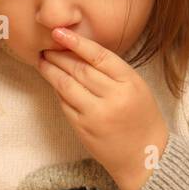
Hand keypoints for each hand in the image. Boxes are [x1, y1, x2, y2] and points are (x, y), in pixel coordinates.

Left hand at [37, 28, 168, 189]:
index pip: (99, 56)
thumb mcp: (137, 87)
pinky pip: (65, 104)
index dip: (77, 42)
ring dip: (51, 71)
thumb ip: (112, 71)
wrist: (146, 157)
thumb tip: (80, 50)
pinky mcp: (83, 130)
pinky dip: (57, 91)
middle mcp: (112, 98)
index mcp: (130, 83)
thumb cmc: (142, 117)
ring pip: (67, 86)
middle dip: (59, 55)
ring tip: (42, 60)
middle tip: (47, 45)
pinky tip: (53, 82)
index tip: (59, 32)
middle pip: (79, 69)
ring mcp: (96, 115)